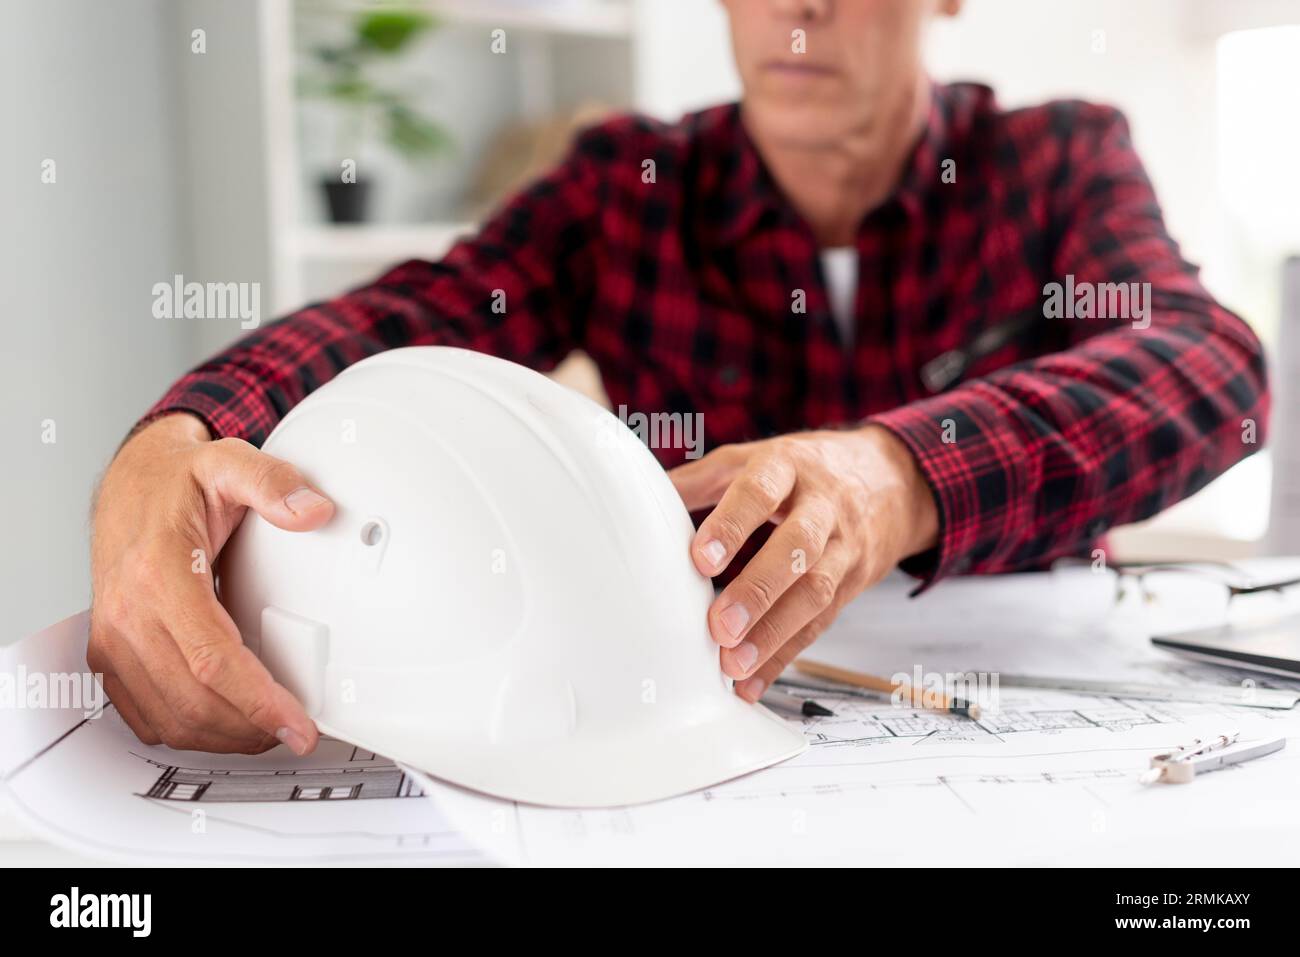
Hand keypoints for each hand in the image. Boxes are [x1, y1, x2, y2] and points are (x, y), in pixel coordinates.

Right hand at [89, 413, 332, 754]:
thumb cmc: (177, 482)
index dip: (259, 701)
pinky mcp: (109, 654)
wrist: (130, 484)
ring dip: (223, 737)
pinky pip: (145, 714)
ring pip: (168, 718)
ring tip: (269, 732)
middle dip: (250, 729)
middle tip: (296, 731)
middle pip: (193, 700)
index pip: (212, 659)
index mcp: (158, 573)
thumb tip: (313, 510)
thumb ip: (273, 484)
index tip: (298, 724)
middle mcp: (127, 612)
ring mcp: (113, 638)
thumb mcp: (229, 464)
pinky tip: (226, 723)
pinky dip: (189, 730)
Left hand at [669, 425, 938, 701]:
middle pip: (797, 547)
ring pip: (816, 591)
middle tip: (720, 626)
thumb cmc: (803, 471)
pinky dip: (785, 655)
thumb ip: (700, 481)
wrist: (888, 479)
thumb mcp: (754, 460)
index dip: (732, 524)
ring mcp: (844, 546)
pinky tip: (754, 681)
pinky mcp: (853, 583)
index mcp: (788, 466)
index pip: (761, 492)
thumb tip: (636, 501)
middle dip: (758, 589)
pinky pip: (821, 623)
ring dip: (774, 633)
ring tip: (733, 664)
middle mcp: (822, 505)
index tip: (701, 559)